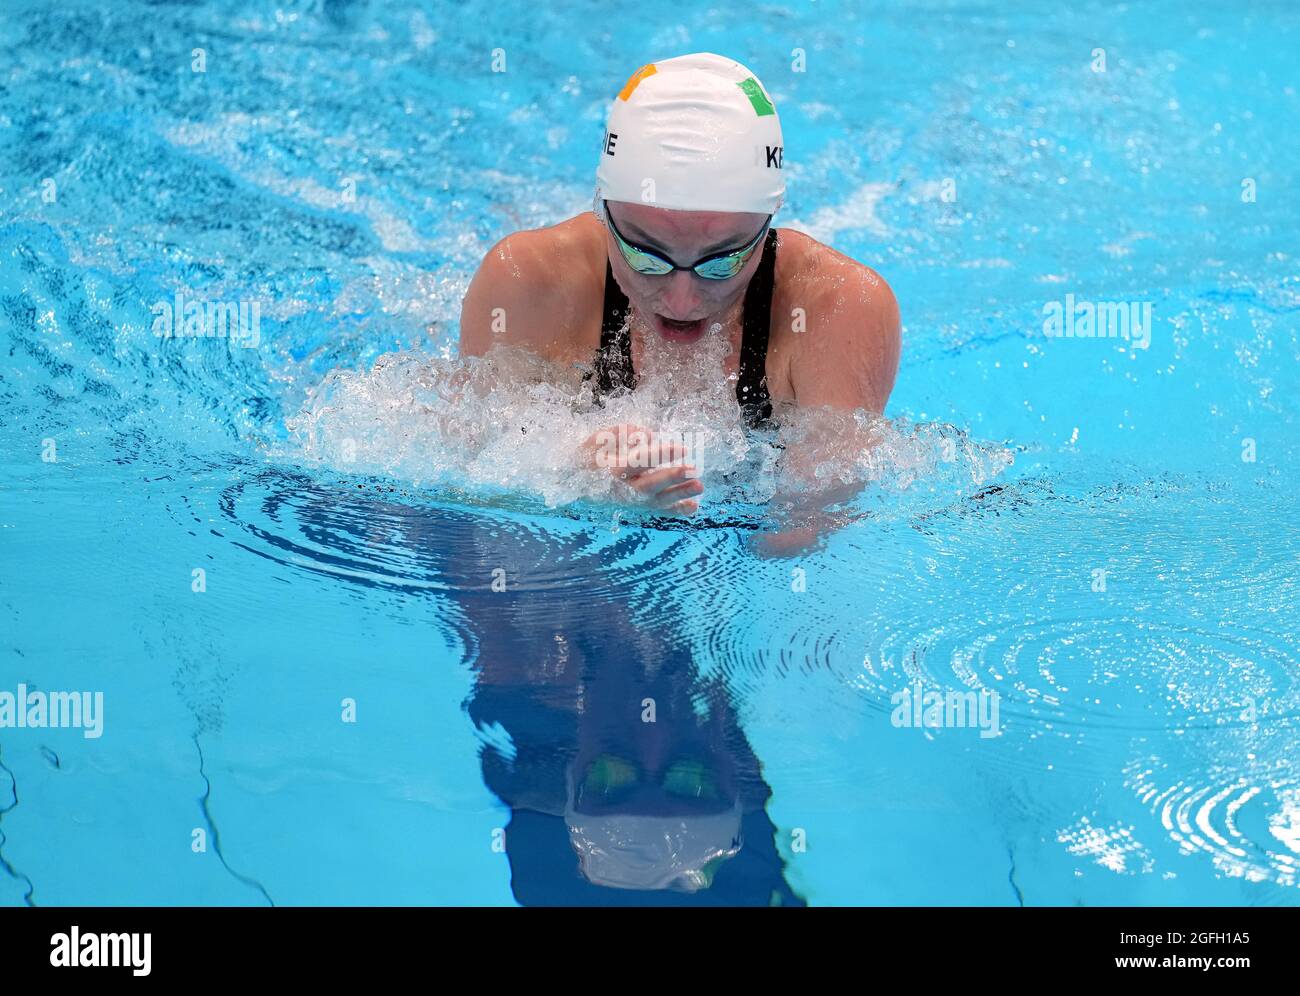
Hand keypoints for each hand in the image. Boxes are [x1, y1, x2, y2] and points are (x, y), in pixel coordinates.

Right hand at [580, 424, 702, 515]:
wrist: (573, 485)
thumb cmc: (588, 457)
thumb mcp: (596, 440)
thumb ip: (620, 433)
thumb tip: (647, 435)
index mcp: (611, 470)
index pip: (638, 462)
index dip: (660, 454)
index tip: (681, 447)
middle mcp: (621, 489)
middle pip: (649, 485)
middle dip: (671, 477)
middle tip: (693, 469)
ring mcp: (630, 502)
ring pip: (657, 501)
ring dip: (679, 494)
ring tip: (700, 486)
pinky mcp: (637, 508)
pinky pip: (658, 512)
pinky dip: (675, 512)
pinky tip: (694, 507)